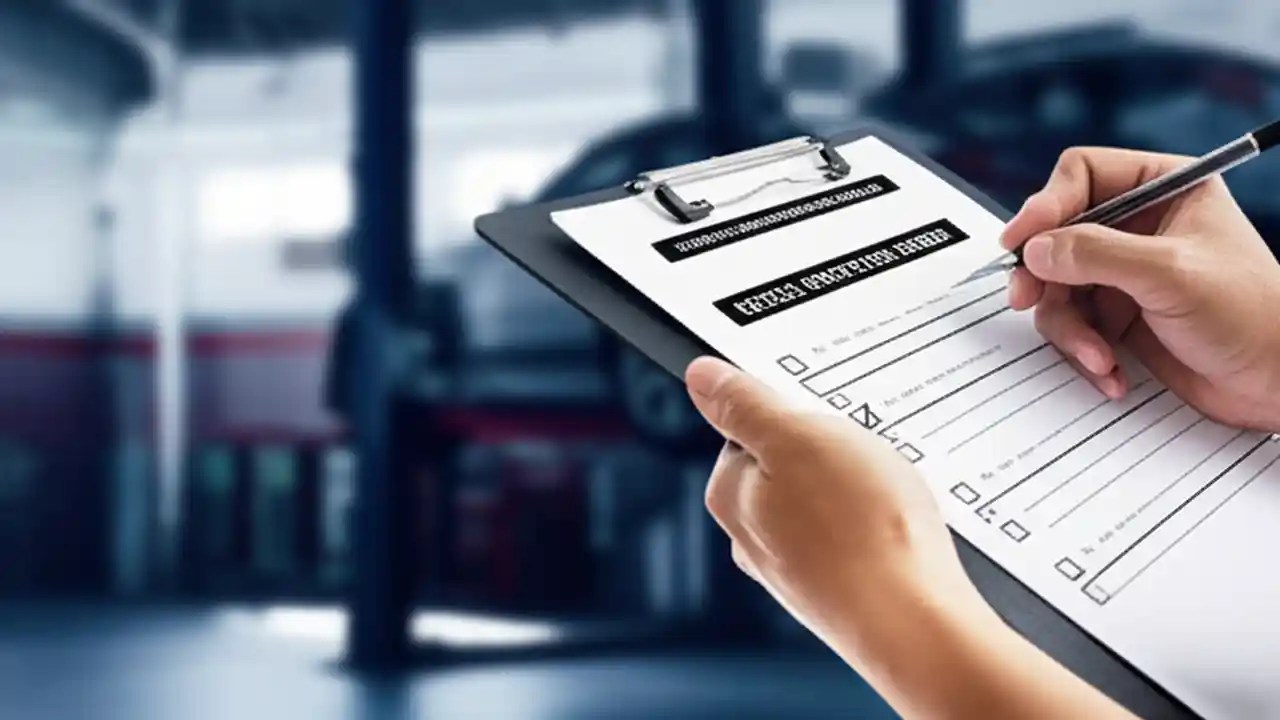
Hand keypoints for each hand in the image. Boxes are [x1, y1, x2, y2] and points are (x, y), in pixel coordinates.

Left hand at [685, 357, 1134, 719]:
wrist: (915, 622)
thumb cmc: (860, 530)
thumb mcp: (796, 437)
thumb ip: (743, 403)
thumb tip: (699, 376)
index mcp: (729, 496)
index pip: (745, 429)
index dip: (791, 415)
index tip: (821, 419)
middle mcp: (753, 538)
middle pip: (785, 466)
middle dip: (826, 452)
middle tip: (862, 454)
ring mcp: (795, 569)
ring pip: (823, 502)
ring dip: (856, 488)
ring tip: (886, 493)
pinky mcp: (837, 589)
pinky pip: (853, 535)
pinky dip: (875, 523)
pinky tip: (898, 526)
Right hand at [1004, 147, 1279, 429]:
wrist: (1276, 384)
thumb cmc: (1253, 316)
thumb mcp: (1170, 274)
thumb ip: (1097, 255)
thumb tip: (1035, 248)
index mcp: (1164, 189)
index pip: (1081, 175)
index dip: (1045, 204)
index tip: (1021, 240)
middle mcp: (1139, 226)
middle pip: (1057, 234)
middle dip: (1044, 275)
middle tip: (1026, 298)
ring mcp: (1125, 274)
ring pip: (1058, 286)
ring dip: (1069, 327)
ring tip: (1097, 355)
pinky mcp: (1118, 317)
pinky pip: (1073, 325)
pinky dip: (1084, 351)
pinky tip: (1111, 371)